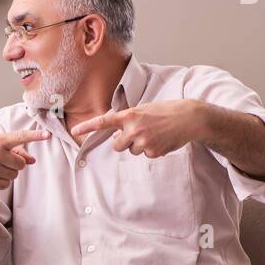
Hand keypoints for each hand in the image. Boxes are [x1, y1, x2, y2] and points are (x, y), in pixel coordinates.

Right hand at [0, 129, 49, 191]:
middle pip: (21, 163)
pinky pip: (6, 184)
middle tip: (0, 163)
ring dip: (7, 174)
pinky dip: (0, 183)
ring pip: (14, 175)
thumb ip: (15, 152)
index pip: (19, 137)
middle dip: (14, 165)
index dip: (34, 136)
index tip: (47, 134)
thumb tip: (33, 160)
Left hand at [70, 100, 206, 157]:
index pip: (104, 122)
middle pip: (117, 146)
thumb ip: (129, 120)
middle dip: (124, 143)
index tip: (74, 130)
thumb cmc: (166, 111)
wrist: (189, 118)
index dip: (88, 126)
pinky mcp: (153, 151)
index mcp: (129, 115)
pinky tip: (163, 140)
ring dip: (141, 145)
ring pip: (133, 151)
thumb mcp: (144, 109)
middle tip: (139, 134)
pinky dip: (154, 149)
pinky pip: (147, 155)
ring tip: (155, 134)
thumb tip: (117, 137)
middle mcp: (133, 129)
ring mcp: (143, 141)